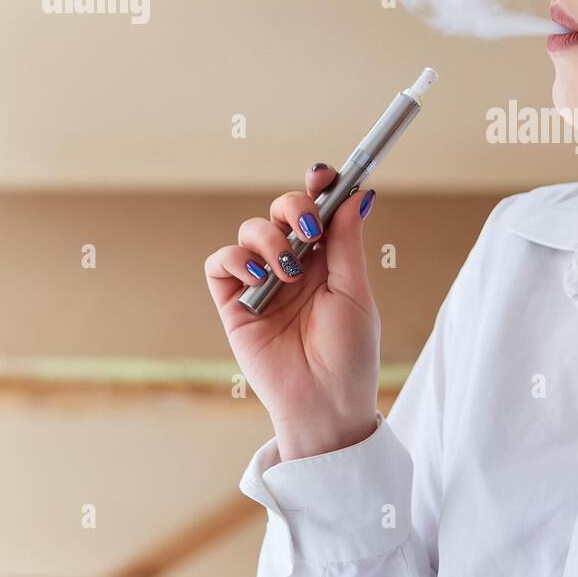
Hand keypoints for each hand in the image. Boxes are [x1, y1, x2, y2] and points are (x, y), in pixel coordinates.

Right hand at [204, 163, 379, 447]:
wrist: (325, 402)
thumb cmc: (349, 354)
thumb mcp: (355, 292)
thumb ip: (347, 243)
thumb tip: (356, 194)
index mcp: (329, 259)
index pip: (318, 209)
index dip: (318, 185)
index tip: (323, 174)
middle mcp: (294, 265)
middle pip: (282, 210)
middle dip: (293, 206)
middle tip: (309, 228)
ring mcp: (262, 282)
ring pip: (250, 230)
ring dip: (268, 238)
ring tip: (289, 270)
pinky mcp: (234, 304)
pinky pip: (221, 264)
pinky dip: (236, 260)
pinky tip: (260, 279)